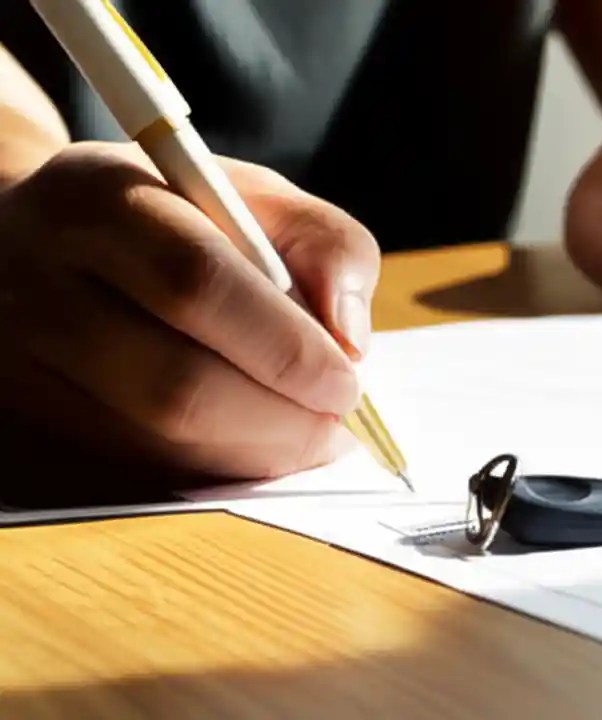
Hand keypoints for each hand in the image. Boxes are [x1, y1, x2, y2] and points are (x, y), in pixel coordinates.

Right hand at [0, 142, 379, 480]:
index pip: (198, 284)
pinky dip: (222, 461)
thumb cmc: (174, 212)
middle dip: (283, 418)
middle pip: (176, 383)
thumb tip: (351, 340)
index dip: (287, 347)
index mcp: (103, 198)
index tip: (349, 379)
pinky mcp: (35, 410)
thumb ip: (327, 245)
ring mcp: (26, 355)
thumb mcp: (256, 195)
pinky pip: (144, 460)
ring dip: (260, 450)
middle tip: (339, 420)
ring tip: (313, 432)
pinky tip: (262, 440)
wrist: (39, 232)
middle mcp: (45, 279)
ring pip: (159, 436)